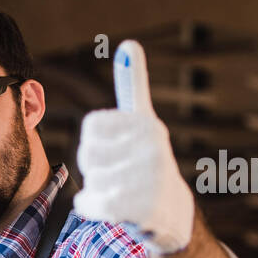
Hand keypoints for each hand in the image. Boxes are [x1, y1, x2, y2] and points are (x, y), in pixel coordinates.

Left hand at [74, 40, 194, 252]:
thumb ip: (133, 87)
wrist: (171, 213)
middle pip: (86, 154)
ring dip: (96, 191)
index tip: (115, 149)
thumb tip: (129, 43)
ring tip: (122, 191)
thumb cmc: (146, 163)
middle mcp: (152, 146)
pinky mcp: (142, 206)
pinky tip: (113, 209)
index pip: (91, 126)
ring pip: (90, 181)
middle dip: (94, 169)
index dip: (94, 142)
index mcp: (146, 124)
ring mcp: (149, 176)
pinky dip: (92, 208)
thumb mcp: (143, 123)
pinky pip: (90, 203)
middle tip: (119, 175)